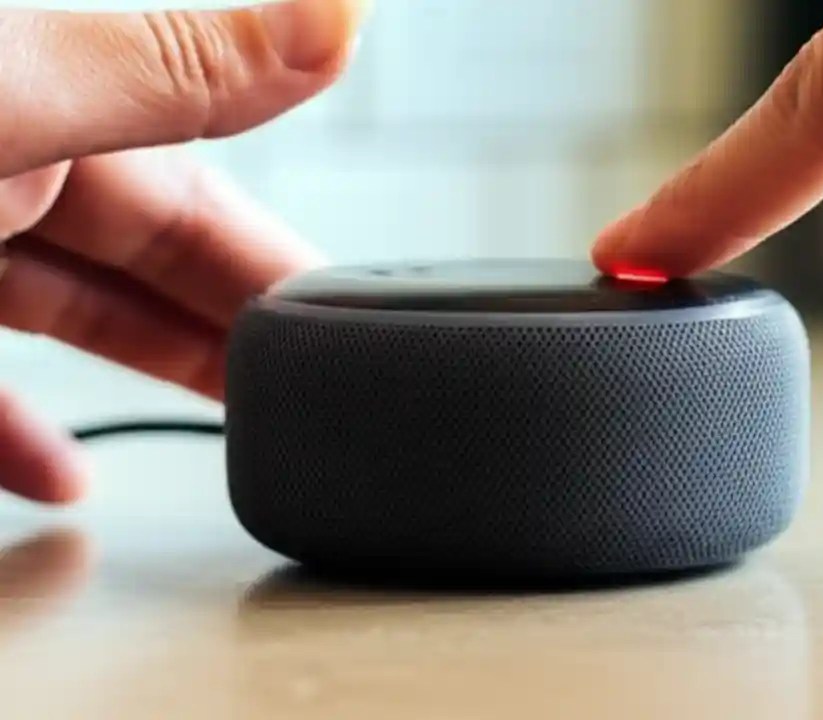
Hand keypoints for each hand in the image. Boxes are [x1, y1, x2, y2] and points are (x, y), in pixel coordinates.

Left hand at [0, 0, 367, 503]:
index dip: (283, 270)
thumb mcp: (12, 98)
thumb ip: (171, 72)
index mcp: (44, 104)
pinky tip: (64, 472)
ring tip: (228, 427)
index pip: (201, 203)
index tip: (357, 327)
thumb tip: (337, 22)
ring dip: (146, 373)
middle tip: (315, 395)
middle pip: (149, 265)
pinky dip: (22, 432)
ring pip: (69, 315)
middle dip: (234, 331)